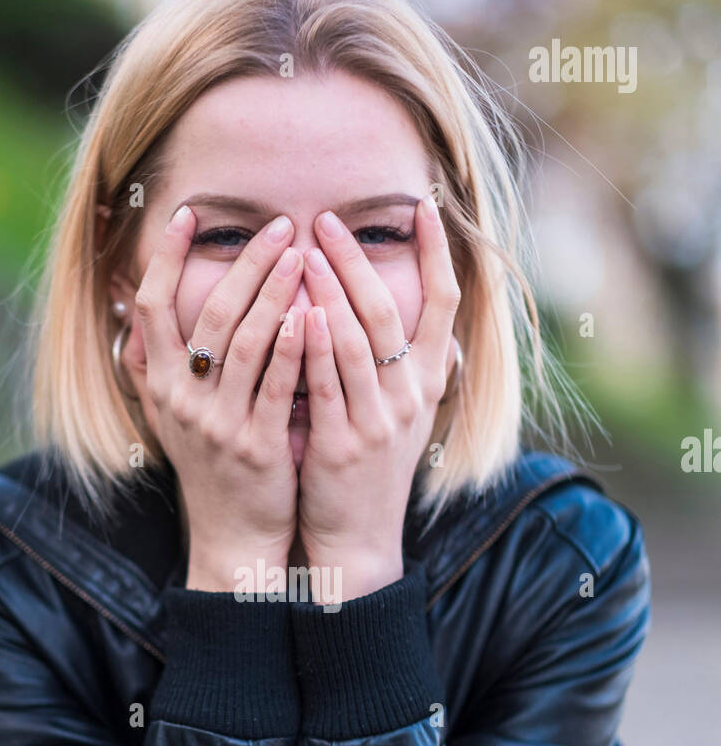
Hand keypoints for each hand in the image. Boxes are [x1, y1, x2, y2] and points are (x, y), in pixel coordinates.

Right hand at [131, 207, 305, 591]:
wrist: (233, 534)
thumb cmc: (210, 465)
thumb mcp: (169, 413)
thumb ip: (153, 360)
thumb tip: (127, 299)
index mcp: (160, 385)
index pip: (153, 306)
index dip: (168, 257)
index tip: (188, 212)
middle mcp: (181, 400)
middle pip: (209, 314)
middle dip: (244, 265)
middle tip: (278, 225)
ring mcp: (217, 423)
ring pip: (243, 344)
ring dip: (273, 294)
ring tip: (301, 255)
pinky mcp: (255, 445)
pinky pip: (275, 387)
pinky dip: (293, 348)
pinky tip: (313, 314)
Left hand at [297, 195, 460, 600]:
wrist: (359, 540)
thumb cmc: (373, 472)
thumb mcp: (407, 421)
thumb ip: (423, 377)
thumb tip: (444, 340)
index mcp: (428, 383)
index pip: (446, 302)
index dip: (437, 252)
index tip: (423, 205)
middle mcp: (411, 396)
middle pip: (390, 310)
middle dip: (358, 259)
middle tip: (328, 218)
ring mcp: (378, 420)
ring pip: (358, 341)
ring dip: (332, 291)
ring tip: (306, 249)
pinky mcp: (342, 443)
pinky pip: (326, 385)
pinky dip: (315, 347)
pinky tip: (298, 313)